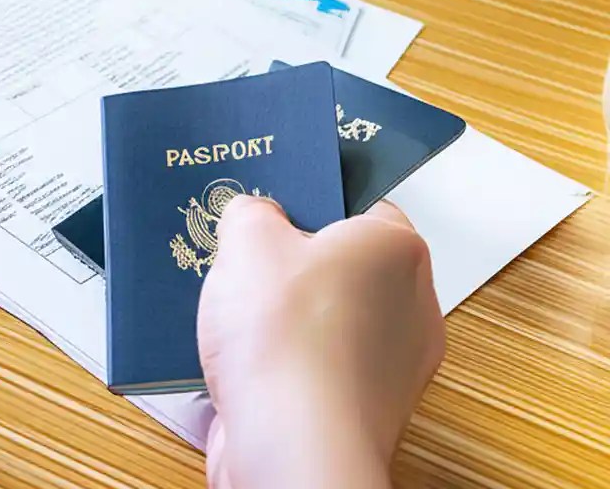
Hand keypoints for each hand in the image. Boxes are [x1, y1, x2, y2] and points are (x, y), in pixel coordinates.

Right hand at [198, 197, 444, 488]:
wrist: (291, 444)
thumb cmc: (287, 342)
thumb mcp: (247, 238)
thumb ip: (251, 212)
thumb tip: (253, 216)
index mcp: (396, 246)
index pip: (358, 204)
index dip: (307, 202)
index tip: (269, 206)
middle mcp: (411, 304)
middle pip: (337, 266)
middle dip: (284, 267)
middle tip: (241, 262)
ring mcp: (391, 365)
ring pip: (324, 322)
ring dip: (278, 322)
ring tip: (234, 321)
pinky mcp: (360, 410)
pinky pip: (313, 371)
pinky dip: (279, 368)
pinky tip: (242, 367)